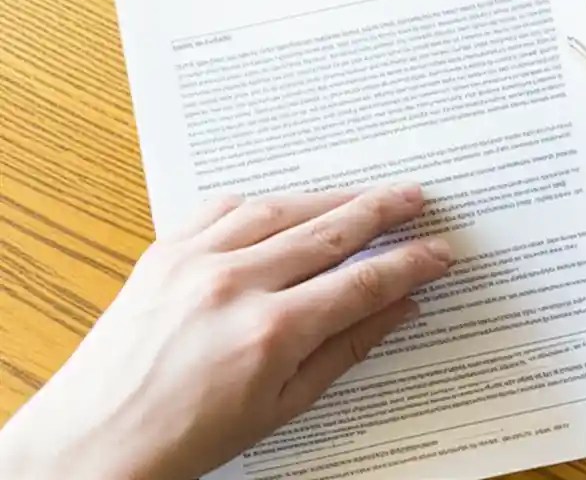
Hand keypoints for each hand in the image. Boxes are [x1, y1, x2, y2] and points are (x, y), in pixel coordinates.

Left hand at [0, 184, 451, 479]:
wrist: (95, 442)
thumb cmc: (187, 437)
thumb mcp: (285, 405)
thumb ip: (348, 348)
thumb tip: (399, 309)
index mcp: (271, 332)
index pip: (363, 283)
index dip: (409, 264)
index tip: (438, 252)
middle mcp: (235, 285)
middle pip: (329, 232)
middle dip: (381, 211)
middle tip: (415, 197)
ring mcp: (195, 261)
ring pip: (281, 209)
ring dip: (330, 198)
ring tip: (365, 195)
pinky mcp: (164, 252)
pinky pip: (224, 207)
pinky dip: (265, 201)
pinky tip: (289, 203)